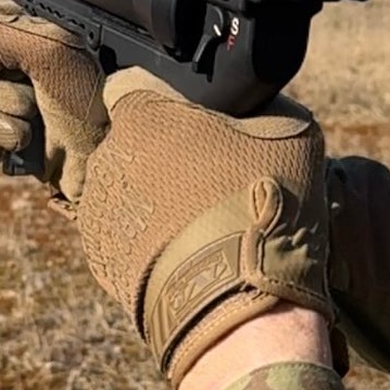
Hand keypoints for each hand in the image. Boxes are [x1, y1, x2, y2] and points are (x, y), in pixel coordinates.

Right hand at [0, 2, 108, 204]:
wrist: (110, 162)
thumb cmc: (92, 104)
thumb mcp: (51, 52)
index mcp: (35, 30)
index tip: (27, 72)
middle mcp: (22, 60)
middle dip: (1, 101)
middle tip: (37, 107)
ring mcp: (14, 99)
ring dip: (1, 127)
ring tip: (35, 132)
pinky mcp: (10, 133)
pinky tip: (18, 149)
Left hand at [76, 69, 333, 387]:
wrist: (240, 306)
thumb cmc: (263, 207)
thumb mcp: (292, 132)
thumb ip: (263, 103)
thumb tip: (259, 98)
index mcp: (142, 114)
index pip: (133, 82)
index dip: (165, 98)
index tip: (194, 119)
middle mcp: (107, 155)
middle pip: (131, 138)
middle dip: (163, 149)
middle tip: (210, 174)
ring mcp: (97, 210)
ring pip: (125, 186)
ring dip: (153, 196)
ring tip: (202, 221)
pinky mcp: (99, 259)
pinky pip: (122, 232)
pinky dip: (146, 238)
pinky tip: (186, 252)